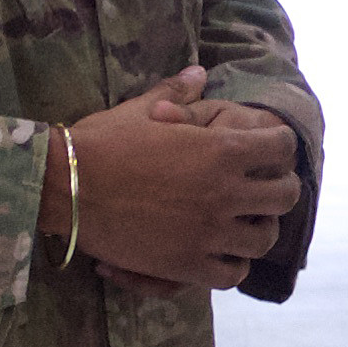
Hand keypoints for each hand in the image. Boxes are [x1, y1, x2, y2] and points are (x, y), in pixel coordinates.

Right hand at [69, 68, 300, 289]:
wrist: (63, 187)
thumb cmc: (102, 142)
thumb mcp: (141, 110)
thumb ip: (178, 92)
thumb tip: (200, 72)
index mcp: (220, 150)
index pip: (282, 146)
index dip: (279, 144)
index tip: (269, 146)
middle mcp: (224, 193)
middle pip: (284, 196)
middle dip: (279, 187)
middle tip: (262, 186)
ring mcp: (208, 234)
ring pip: (263, 239)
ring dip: (258, 227)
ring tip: (244, 221)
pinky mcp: (186, 265)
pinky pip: (231, 274)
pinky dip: (232, 263)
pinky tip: (220, 252)